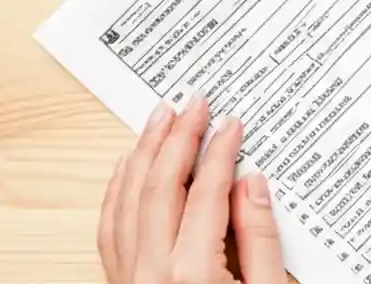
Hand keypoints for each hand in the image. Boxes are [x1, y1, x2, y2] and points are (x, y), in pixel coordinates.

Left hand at [97, 94, 285, 283]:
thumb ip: (260, 241)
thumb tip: (253, 185)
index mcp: (193, 273)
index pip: (206, 194)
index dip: (221, 154)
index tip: (231, 125)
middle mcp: (152, 273)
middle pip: (160, 188)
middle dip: (178, 138)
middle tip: (193, 104)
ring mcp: (130, 278)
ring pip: (127, 201)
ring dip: (144, 154)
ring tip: (160, 119)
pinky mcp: (122, 283)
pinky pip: (110, 227)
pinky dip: (118, 189)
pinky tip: (129, 165)